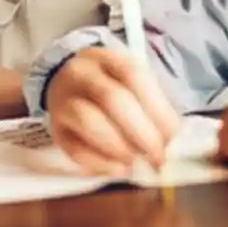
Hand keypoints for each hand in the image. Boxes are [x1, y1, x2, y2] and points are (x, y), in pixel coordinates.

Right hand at [44, 47, 179, 176]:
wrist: (66, 83)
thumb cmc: (109, 86)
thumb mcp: (128, 81)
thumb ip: (150, 104)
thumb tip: (169, 140)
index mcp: (106, 58)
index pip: (134, 75)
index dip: (157, 108)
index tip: (172, 135)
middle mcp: (81, 74)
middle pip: (112, 99)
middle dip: (142, 133)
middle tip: (158, 156)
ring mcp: (63, 100)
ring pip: (88, 121)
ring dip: (119, 147)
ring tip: (136, 160)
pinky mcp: (55, 128)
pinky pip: (74, 148)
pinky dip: (101, 163)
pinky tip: (119, 168)